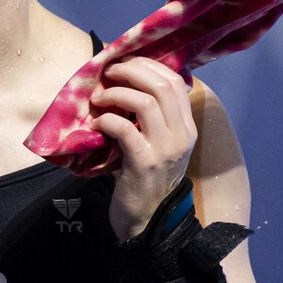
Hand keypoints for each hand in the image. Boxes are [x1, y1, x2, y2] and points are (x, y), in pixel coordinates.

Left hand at [89, 56, 197, 240]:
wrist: (147, 219)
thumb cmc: (145, 178)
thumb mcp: (156, 144)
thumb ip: (149, 118)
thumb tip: (125, 83)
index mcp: (187, 127)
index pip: (175, 81)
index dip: (148, 65)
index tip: (125, 63)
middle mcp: (182, 134)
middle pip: (162, 85)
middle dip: (131, 71)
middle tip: (109, 72)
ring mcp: (165, 149)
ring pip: (145, 102)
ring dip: (117, 93)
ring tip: (99, 98)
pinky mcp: (145, 162)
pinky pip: (125, 128)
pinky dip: (107, 119)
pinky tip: (96, 123)